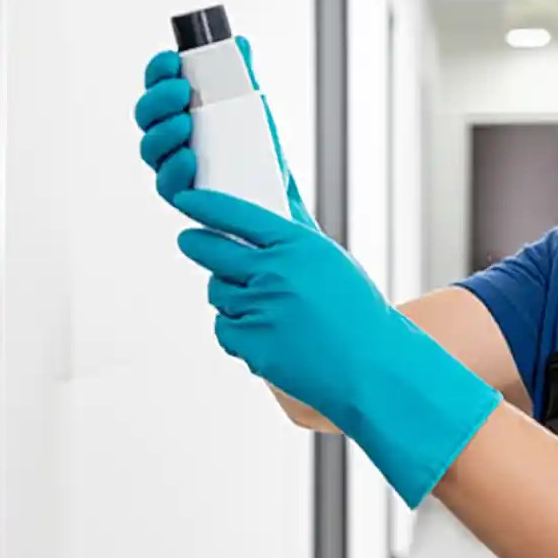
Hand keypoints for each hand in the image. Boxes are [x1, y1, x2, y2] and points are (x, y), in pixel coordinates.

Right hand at [135, 36, 309, 224]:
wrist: (275, 192)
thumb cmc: (255, 147)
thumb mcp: (251, 108)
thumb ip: (241, 76)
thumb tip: (239, 44)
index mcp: (178, 110)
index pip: (156, 85)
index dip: (157, 71)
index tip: (172, 59)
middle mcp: (168, 137)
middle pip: (146, 114)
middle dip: (158, 98)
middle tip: (182, 90)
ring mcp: (171, 166)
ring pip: (150, 147)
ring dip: (163, 132)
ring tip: (185, 123)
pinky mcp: (181, 195)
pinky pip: (166, 183)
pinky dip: (174, 168)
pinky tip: (188, 158)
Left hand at [172, 188, 501, 506]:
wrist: (370, 366)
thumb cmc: (354, 311)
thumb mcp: (330, 260)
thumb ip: (296, 230)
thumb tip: (278, 191)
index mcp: (299, 246)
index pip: (238, 214)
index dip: (206, 204)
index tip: (187, 199)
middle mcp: (276, 273)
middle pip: (213, 250)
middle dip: (196, 243)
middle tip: (190, 240)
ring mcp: (261, 309)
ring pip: (218, 292)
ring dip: (230, 295)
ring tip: (264, 306)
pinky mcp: (251, 343)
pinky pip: (224, 328)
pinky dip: (237, 331)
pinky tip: (267, 334)